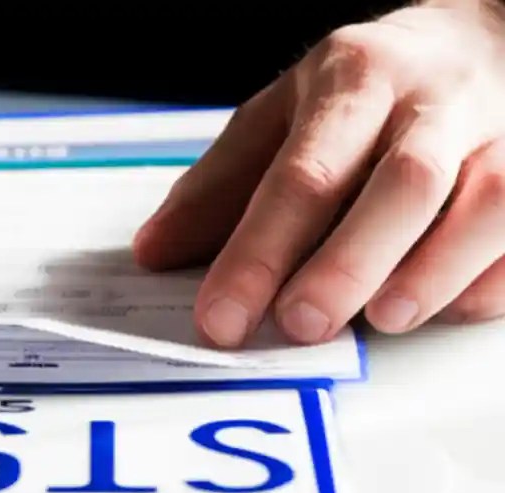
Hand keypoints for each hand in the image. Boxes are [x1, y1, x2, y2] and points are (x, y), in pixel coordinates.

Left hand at [133, 1, 504, 346]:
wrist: (484, 36)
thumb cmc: (369, 91)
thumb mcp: (281, 115)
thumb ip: (220, 186)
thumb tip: (155, 252)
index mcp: (354, 82)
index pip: (300, 174)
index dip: (257, 254)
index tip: (221, 319)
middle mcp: (433, 103)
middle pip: (400, 184)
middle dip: (347, 262)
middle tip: (300, 324)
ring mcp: (502, 134)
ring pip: (487, 202)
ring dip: (432, 270)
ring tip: (382, 320)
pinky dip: (489, 277)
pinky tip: (451, 308)